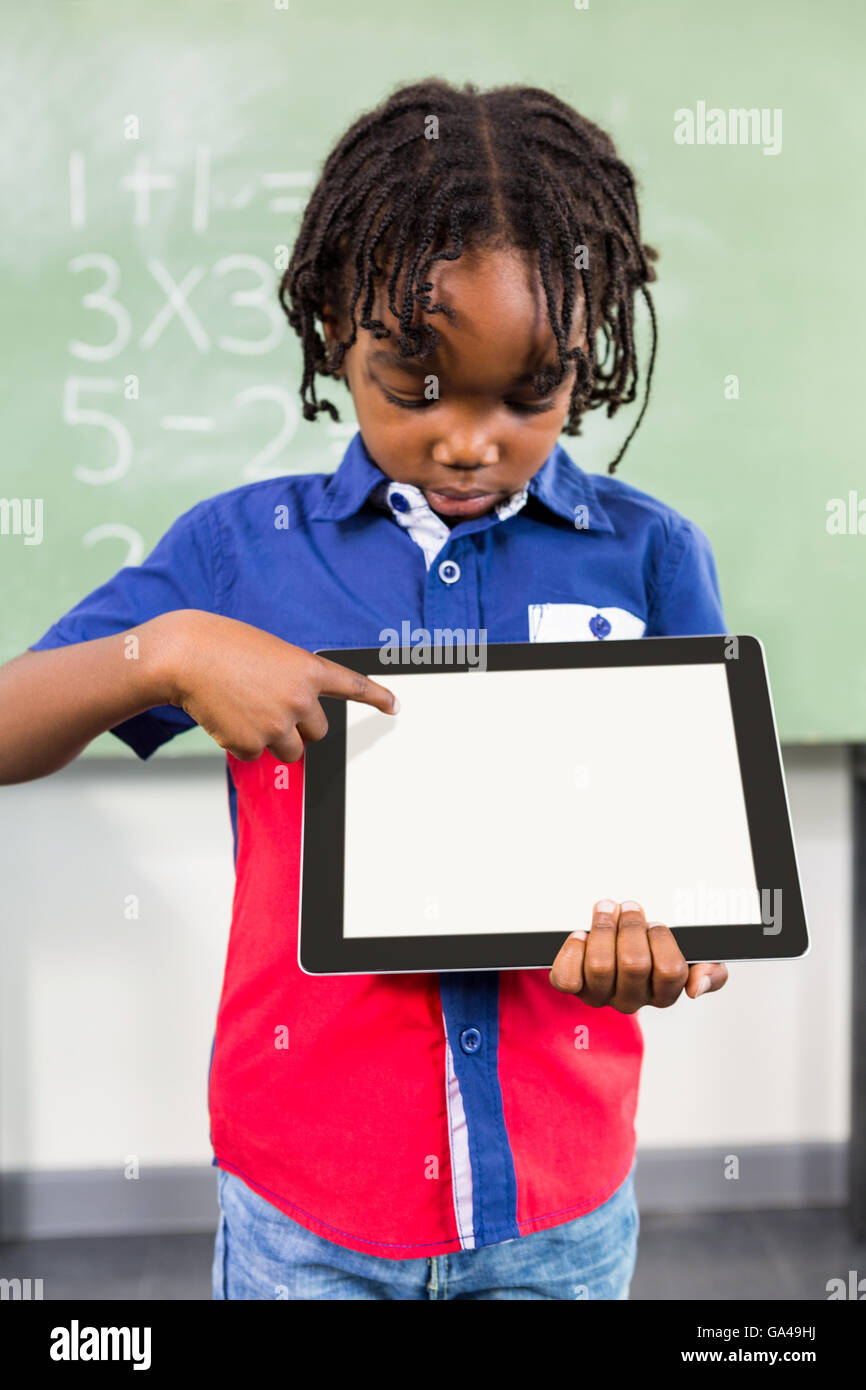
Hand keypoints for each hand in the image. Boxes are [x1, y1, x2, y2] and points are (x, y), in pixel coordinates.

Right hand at [151, 609, 397, 761]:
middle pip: (318, 732)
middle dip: (299, 726)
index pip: (354, 687)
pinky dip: (241, 741)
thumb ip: (292, 681)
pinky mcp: (253, 744)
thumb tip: (294, 720)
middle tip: (269, 706)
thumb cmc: (222, 647)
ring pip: (289, 750)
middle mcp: (301, 700)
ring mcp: (278, 725)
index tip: (395, 707)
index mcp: (309, 670)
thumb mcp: (270, 653)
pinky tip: (226, 715)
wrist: (185, 656)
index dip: (378, 698)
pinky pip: (255, 754)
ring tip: (244, 709)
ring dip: (272, 738)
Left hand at [549, 899, 728, 1013]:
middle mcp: (632, 1000)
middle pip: (635, 965)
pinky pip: (567, 978)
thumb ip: (711, 972)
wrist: (616, 943)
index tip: (656, 922)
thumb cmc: (657, 948)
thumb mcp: (695, 957)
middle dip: (632, 927)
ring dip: (604, 929)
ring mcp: (601, 995)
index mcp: (663, 994)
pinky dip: (573, 952)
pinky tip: (581, 935)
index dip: (662, 940)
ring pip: (601, 966)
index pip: (671, 971)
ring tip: (607, 909)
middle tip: (631, 906)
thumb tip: (697, 986)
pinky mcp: (574, 987)